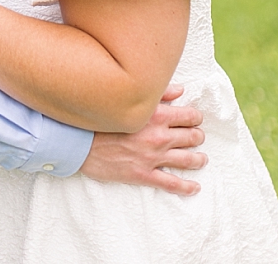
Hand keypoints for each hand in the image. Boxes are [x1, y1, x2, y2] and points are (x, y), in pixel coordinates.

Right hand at [78, 85, 206, 194]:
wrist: (77, 142)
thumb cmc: (99, 119)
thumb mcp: (127, 101)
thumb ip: (156, 95)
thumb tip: (180, 90)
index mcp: (154, 115)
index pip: (190, 116)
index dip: (195, 117)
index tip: (193, 119)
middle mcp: (158, 136)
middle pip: (193, 137)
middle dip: (197, 136)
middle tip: (195, 137)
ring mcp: (152, 157)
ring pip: (189, 160)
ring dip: (198, 159)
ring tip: (200, 159)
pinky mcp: (144, 175)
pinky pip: (173, 184)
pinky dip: (187, 187)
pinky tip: (194, 187)